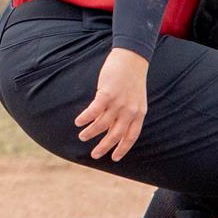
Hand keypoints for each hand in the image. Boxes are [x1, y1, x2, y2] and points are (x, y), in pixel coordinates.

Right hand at [76, 47, 149, 161]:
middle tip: (95, 155)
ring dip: (90, 132)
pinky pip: (93, 111)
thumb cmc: (132, 78)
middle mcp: (129, 111)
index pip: (131, 136)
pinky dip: (85, 118)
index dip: (122, 148)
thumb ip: (128, 113)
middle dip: (104, 147)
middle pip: (115, 135)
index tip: (114, 158)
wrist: (132, 59)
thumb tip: (114, 125)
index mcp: (139, 114)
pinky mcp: (107, 94)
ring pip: (102, 124)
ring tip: (82, 136)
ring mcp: (118, 103)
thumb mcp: (136, 99)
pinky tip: (78, 122)